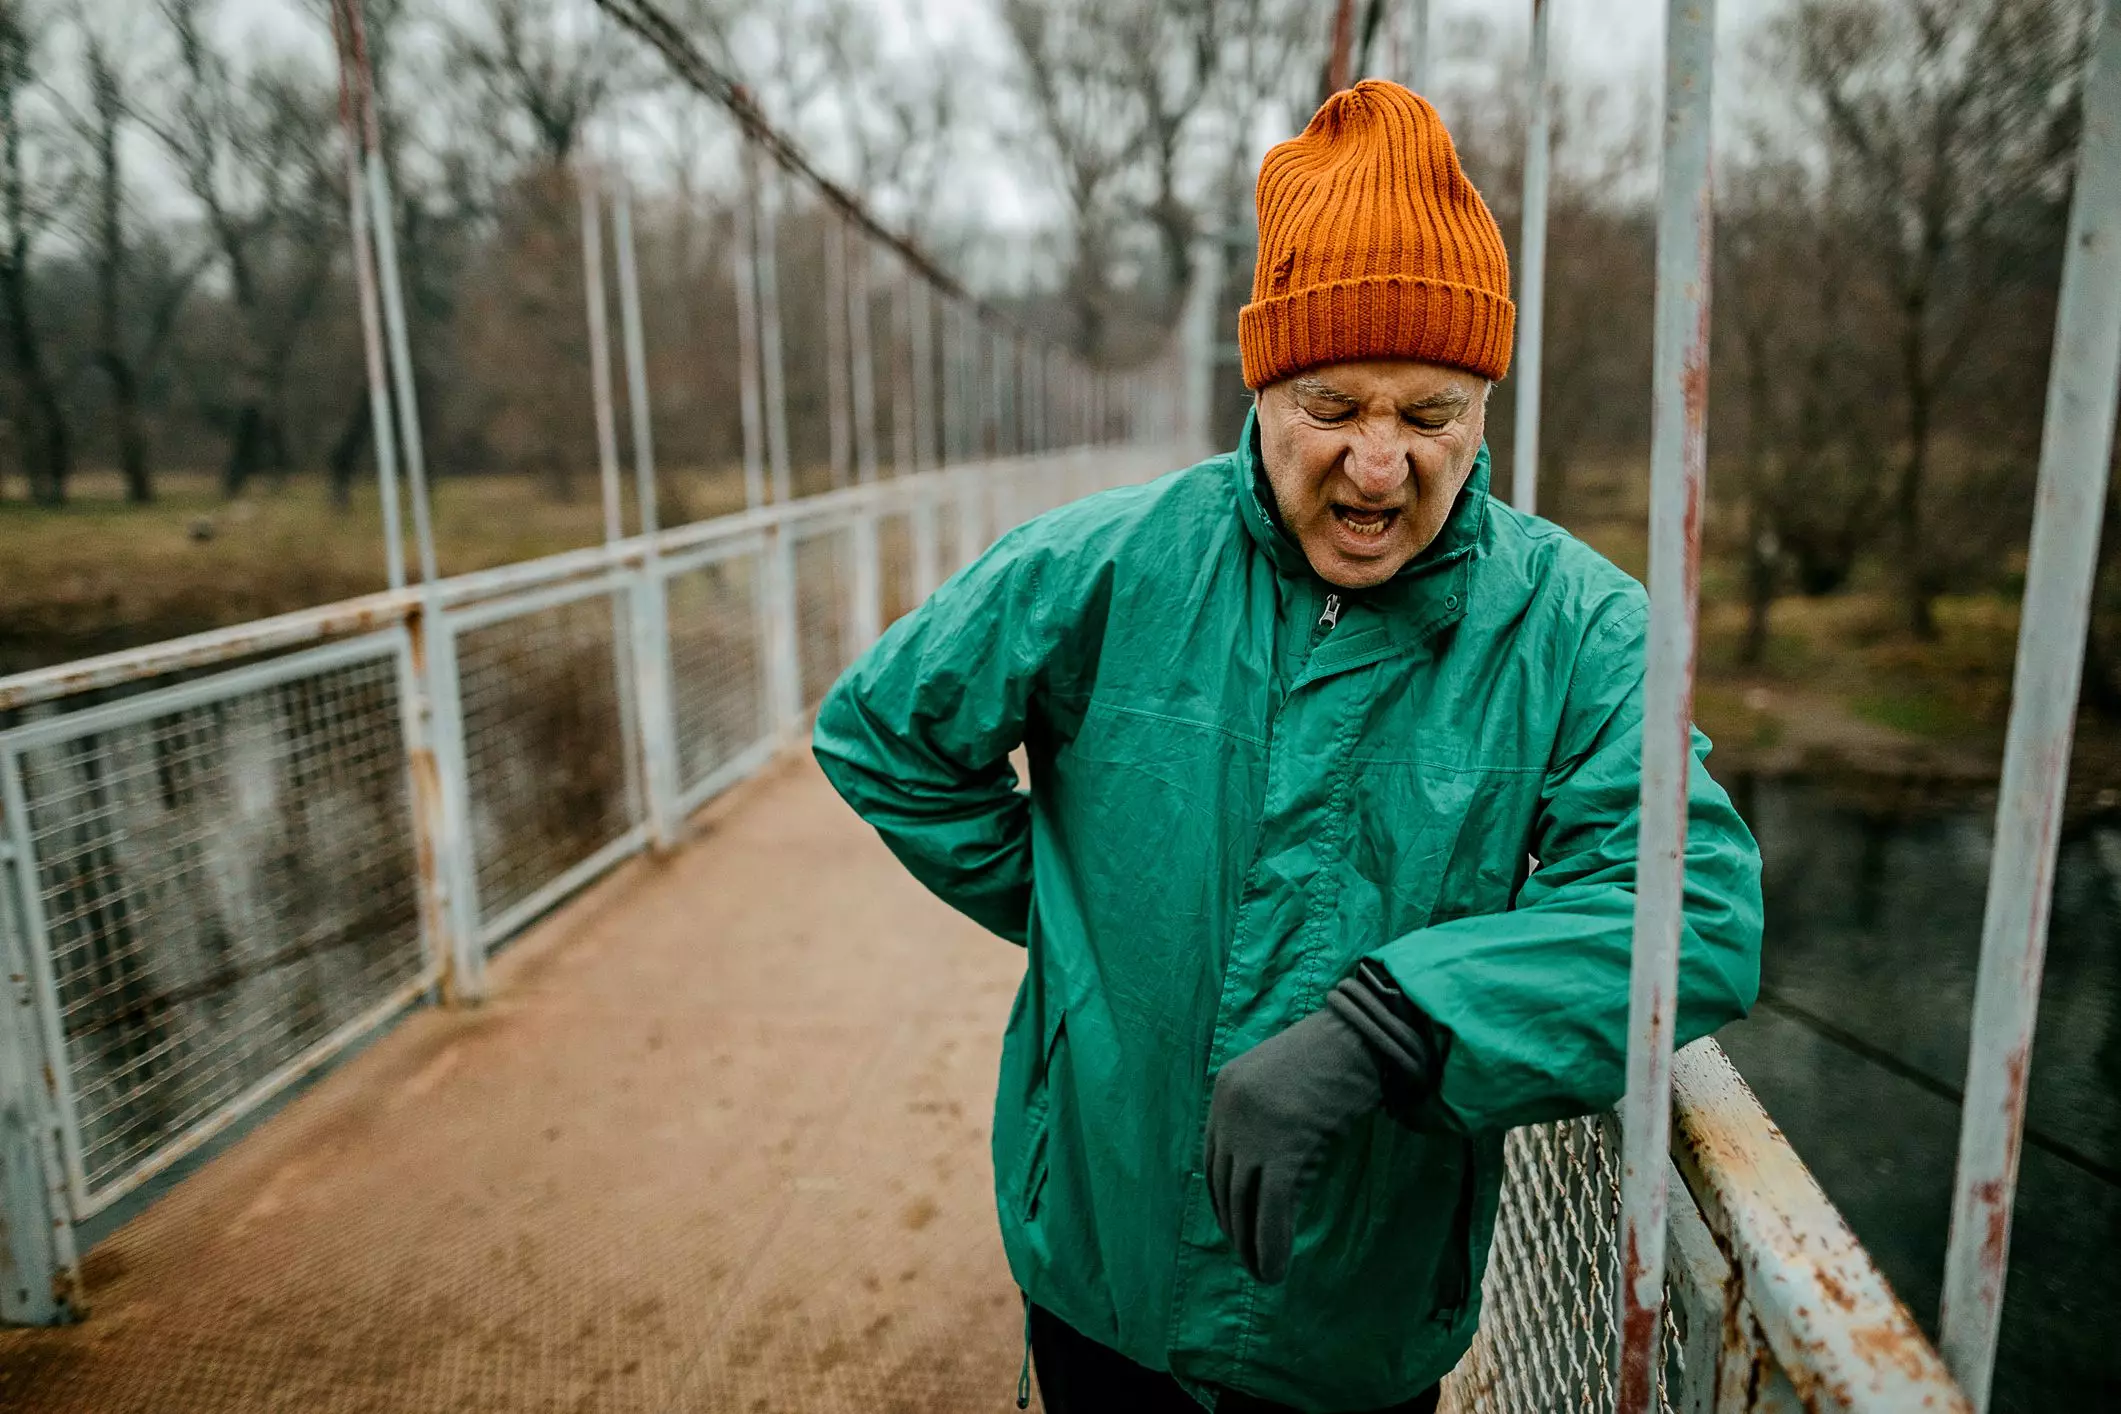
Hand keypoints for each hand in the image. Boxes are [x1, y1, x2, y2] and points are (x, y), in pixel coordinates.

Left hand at [1204, 1005, 1383, 1283]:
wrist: (1366, 1038)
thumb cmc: (1337, 1058)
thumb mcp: (1285, 1083)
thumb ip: (1264, 1118)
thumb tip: (1262, 1173)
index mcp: (1225, 1090)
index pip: (1214, 1160)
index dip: (1223, 1201)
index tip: (1235, 1227)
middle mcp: (1230, 1110)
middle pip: (1224, 1185)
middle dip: (1235, 1228)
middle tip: (1249, 1258)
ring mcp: (1255, 1130)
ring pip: (1245, 1203)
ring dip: (1252, 1246)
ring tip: (1263, 1273)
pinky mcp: (1285, 1149)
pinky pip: (1272, 1209)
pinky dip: (1272, 1245)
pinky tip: (1277, 1270)